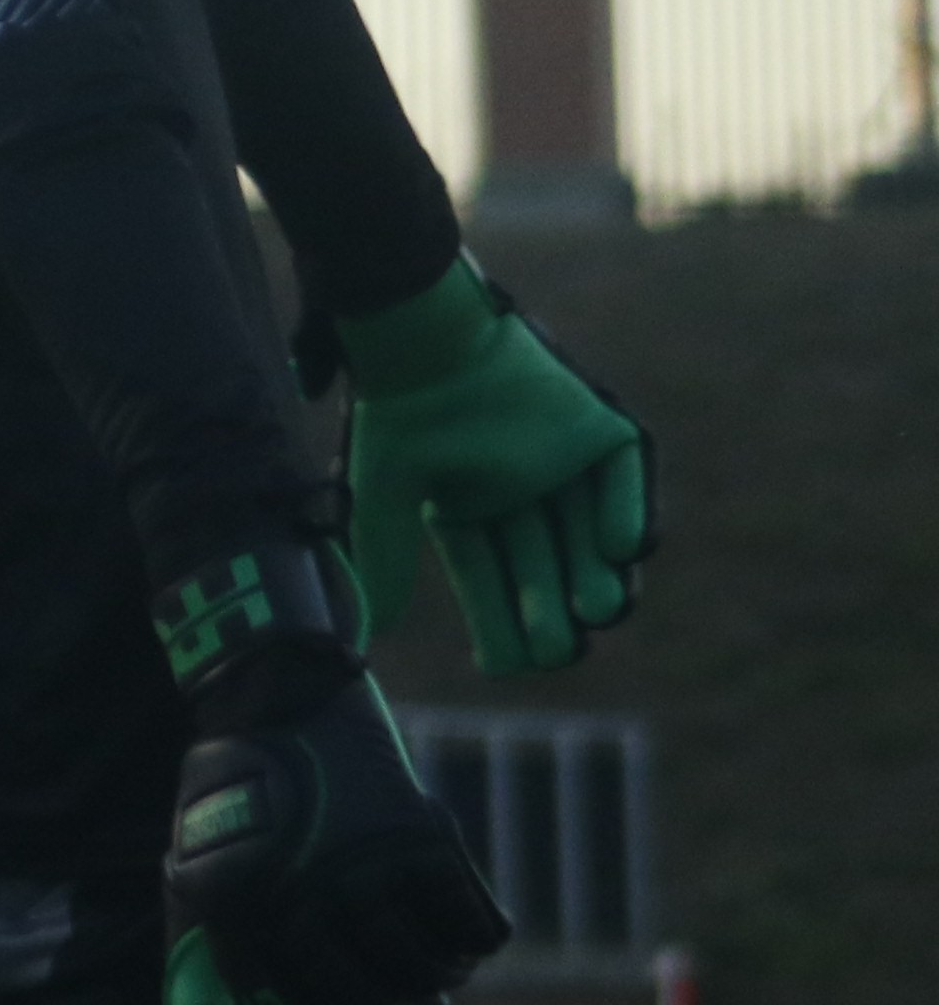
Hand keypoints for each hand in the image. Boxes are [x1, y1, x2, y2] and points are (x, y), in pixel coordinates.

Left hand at [155, 549, 506, 1004]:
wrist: (281, 704)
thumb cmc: (237, 804)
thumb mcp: (197, 877)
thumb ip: (200, 958)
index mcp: (242, 912)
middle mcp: (304, 896)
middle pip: (372, 996)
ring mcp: (367, 867)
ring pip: (425, 964)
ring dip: (441, 979)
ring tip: (441, 974)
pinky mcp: (421, 837)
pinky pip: (469, 919)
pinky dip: (476, 939)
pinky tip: (466, 938)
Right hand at [336, 263, 653, 674]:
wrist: (427, 342)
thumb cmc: (398, 415)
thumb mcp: (382, 497)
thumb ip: (382, 558)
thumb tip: (374, 629)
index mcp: (467, 508)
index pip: (489, 578)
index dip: (501, 621)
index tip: (510, 663)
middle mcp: (519, 491)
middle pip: (545, 565)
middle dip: (553, 608)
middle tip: (563, 651)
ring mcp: (563, 460)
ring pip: (590, 532)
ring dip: (599, 574)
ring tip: (601, 612)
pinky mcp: (599, 428)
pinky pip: (625, 477)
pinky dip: (629, 512)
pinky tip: (625, 552)